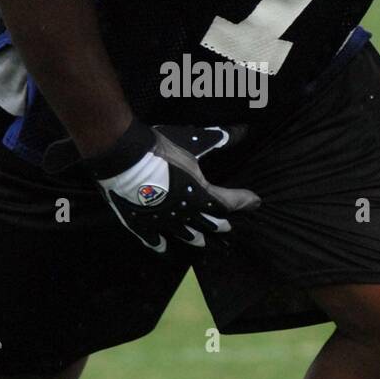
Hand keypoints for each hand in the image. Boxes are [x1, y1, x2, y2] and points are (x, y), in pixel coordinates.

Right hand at [45, 120, 259, 252]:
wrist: (124, 158)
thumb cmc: (162, 149)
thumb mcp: (194, 140)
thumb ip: (219, 138)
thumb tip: (244, 131)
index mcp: (201, 195)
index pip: (228, 202)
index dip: (243, 201)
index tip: (255, 201)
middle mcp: (185, 213)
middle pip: (207, 222)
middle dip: (219, 224)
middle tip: (227, 228)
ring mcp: (162, 221)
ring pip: (183, 234)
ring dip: (194, 237)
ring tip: (200, 242)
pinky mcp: (141, 223)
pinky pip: (152, 239)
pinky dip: (159, 244)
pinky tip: (163, 248)